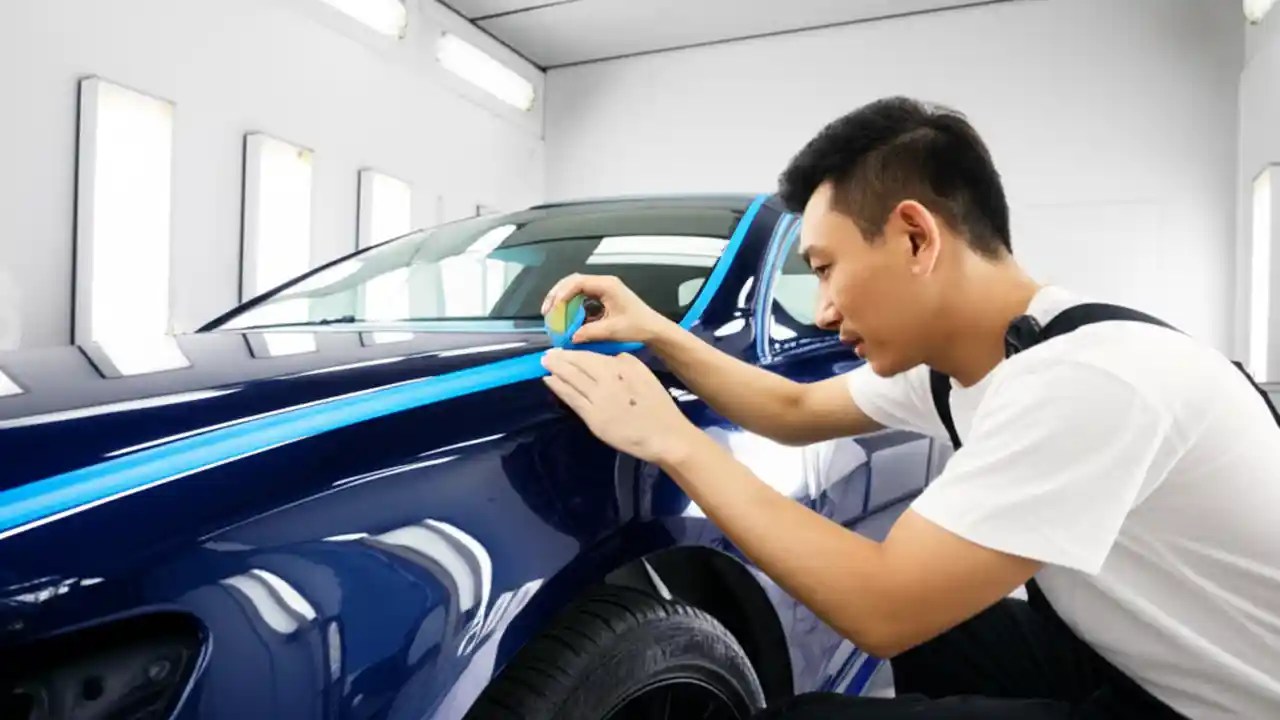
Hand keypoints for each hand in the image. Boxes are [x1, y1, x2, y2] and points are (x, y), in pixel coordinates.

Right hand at [540, 274, 674, 344]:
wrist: (654, 328)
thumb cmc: (637, 326)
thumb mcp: (612, 330)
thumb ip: (589, 333)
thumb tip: (569, 338)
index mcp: (607, 285)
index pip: (578, 282)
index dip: (562, 294)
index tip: (553, 308)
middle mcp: (604, 283)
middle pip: (573, 281)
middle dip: (557, 294)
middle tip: (546, 311)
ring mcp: (603, 289)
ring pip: (576, 287)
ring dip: (563, 298)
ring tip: (552, 313)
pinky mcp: (603, 297)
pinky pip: (582, 296)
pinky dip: (571, 304)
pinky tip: (566, 317)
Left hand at [541, 349, 699, 464]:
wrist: (664, 435)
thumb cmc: (658, 406)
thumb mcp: (645, 374)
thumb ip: (625, 363)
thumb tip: (608, 359)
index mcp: (623, 366)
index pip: (592, 356)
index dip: (575, 352)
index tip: (563, 349)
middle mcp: (609, 378)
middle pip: (578, 364)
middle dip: (560, 358)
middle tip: (547, 354)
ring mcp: (599, 398)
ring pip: (572, 379)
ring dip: (556, 369)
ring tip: (544, 363)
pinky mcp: (594, 417)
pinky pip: (572, 398)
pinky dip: (558, 387)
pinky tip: (549, 380)